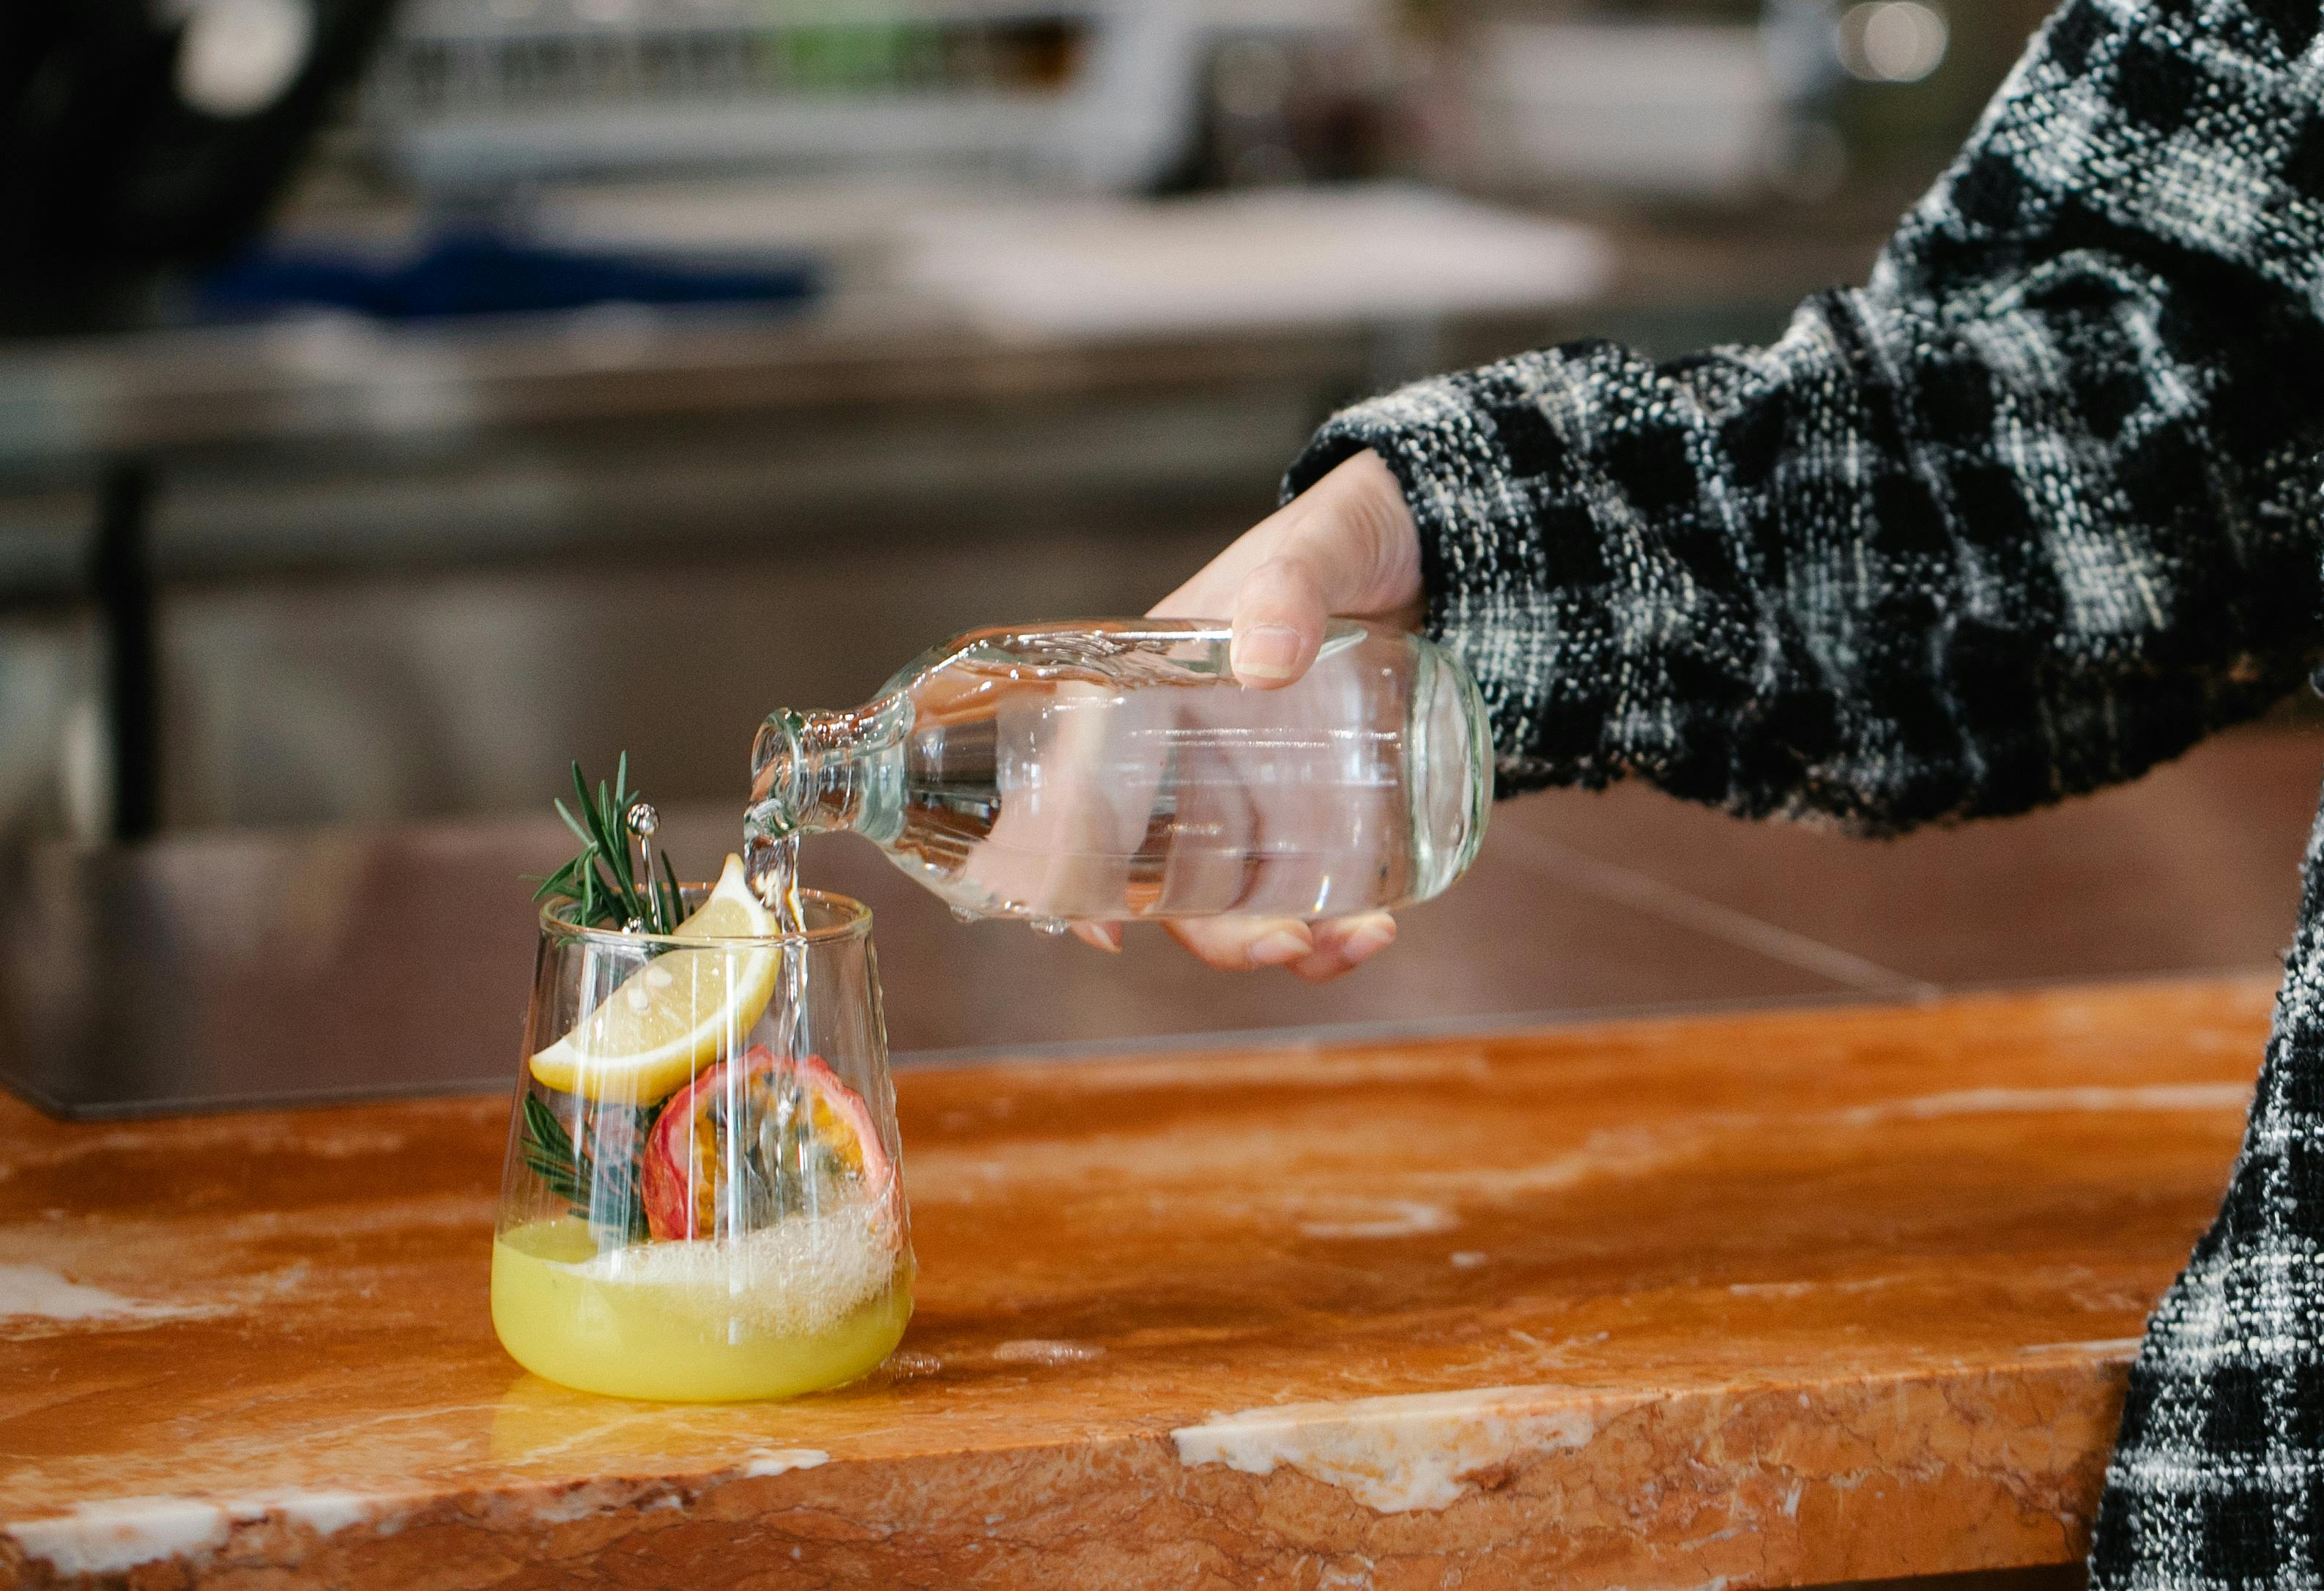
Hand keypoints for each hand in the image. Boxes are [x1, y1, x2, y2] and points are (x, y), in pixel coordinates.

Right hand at [1076, 449, 1423, 981]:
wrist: (1445, 546)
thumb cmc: (1352, 534)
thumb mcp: (1321, 544)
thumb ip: (1289, 587)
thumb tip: (1258, 663)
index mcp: (1154, 694)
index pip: (1080, 784)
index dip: (1064, 863)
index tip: (1093, 928)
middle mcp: (1193, 758)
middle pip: (1162, 873)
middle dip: (1208, 934)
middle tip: (1280, 945)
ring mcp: (1256, 794)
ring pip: (1234, 902)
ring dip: (1274, 945)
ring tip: (1352, 943)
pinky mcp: (1319, 815)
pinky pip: (1305, 892)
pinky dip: (1334, 932)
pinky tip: (1378, 930)